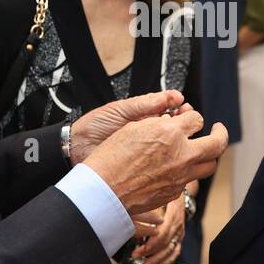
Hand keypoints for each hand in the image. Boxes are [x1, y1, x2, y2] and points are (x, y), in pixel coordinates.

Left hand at [69, 89, 184, 163]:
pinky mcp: (144, 166)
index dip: (180, 109)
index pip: (171, 112)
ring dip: (179, 143)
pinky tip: (174, 157)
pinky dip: (171, 161)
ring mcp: (148, 151)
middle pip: (176, 130)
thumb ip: (145, 103)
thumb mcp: (121, 109)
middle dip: (184, 124)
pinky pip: (162, 164)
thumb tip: (173, 96)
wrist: (77, 147)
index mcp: (145, 117)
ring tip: (181, 138)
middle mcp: (149, 134)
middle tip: (187, 121)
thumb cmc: (95, 125)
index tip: (184, 106)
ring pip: (172, 147)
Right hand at [84, 112, 226, 216]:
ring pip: (210, 165)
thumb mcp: (134, 127)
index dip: (192, 117)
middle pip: (217, 144)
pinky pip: (190, 179)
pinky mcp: (175, 191)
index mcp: (170, 132)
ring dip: (209, 155)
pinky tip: (178, 168)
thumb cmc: (111, 156)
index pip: (196, 119)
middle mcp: (181, 154)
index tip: (190, 119)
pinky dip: (189, 171)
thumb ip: (159, 122)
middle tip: (218, 129)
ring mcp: (180, 175)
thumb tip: (173, 121)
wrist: (103, 190)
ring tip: (205, 150)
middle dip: (220, 134)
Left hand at [132, 194, 185, 263]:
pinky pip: (176, 250)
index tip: (140, 249)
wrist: (179, 190)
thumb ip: (147, 208)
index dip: (152, 243)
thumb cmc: (164, 192)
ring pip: (171, 249)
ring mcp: (180, 231)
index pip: (163, 233)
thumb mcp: (157, 196)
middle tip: (136, 255)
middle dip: (150, 252)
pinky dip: (169, 260)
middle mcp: (178, 224)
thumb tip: (132, 216)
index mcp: (173, 213)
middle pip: (165, 242)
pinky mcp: (179, 236)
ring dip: (157, 258)